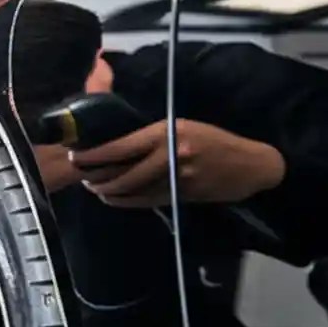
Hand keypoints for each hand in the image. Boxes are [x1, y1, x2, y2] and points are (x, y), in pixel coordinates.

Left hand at [69, 119, 285, 207]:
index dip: (97, 154)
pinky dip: (128, 201)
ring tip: (94, 189)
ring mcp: (175, 178)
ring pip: (133, 190)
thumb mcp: (184, 126)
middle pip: (123, 172)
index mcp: (166, 132)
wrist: (249, 164)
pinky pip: (147, 200)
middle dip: (98, 177)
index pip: (122, 145)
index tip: (78, 156)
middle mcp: (169, 155)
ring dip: (110, 191)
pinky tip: (115, 199)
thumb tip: (122, 140)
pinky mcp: (181, 196)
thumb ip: (154, 134)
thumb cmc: (215, 140)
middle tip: (81, 177)